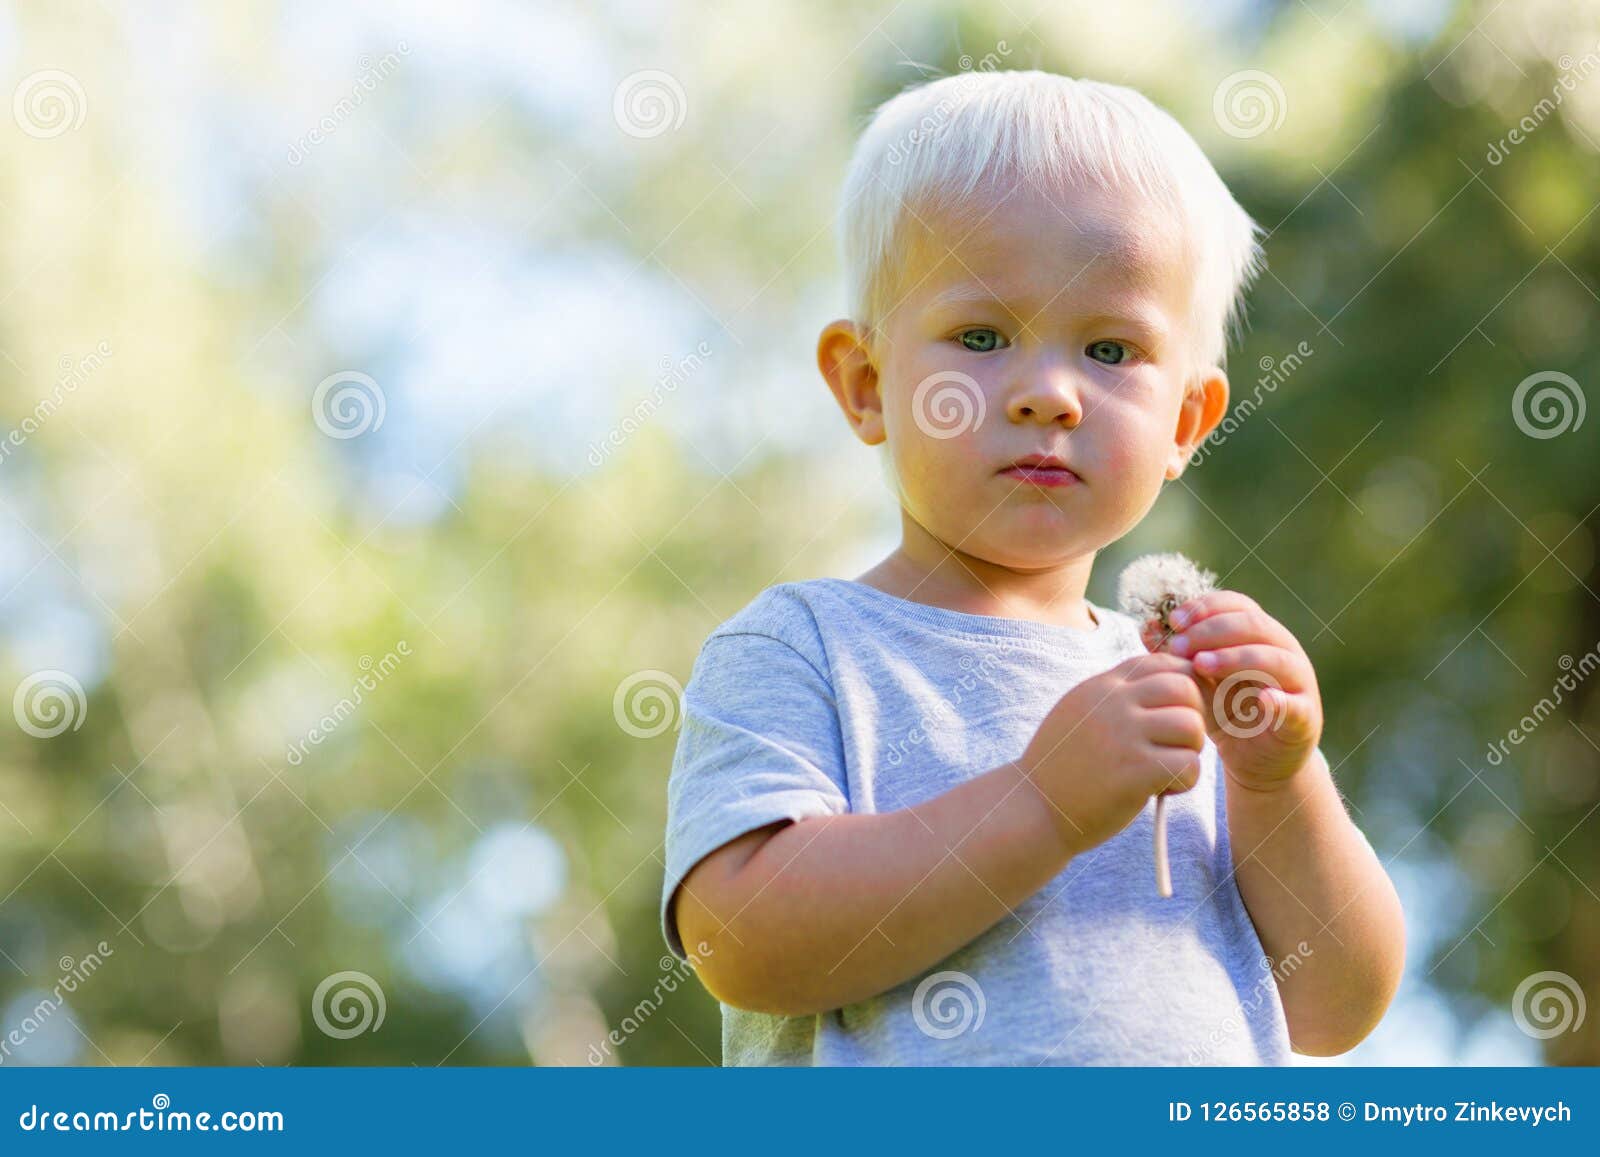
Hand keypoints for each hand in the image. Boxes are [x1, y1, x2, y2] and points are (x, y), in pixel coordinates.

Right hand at [1019, 651, 1207, 854]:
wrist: (1035, 809)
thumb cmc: (1063, 765)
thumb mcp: (1080, 712)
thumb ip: (1115, 695)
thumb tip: (1165, 678)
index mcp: (1102, 686)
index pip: (1162, 662)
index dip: (1182, 685)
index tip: (1176, 713)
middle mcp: (1113, 703)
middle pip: (1185, 687)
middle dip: (1193, 716)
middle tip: (1176, 744)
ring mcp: (1124, 734)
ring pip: (1192, 726)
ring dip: (1191, 751)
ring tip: (1168, 769)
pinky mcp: (1136, 770)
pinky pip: (1189, 763)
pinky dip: (1186, 780)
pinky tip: (1162, 790)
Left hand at [1152, 590, 1322, 792]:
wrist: (1256, 761)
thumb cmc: (1226, 711)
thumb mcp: (1197, 682)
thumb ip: (1176, 656)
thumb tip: (1145, 627)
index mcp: (1259, 634)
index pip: (1236, 605)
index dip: (1205, 607)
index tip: (1173, 620)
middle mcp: (1283, 650)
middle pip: (1253, 624)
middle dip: (1211, 630)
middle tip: (1178, 645)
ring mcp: (1298, 682)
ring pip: (1274, 658)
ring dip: (1236, 657)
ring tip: (1200, 664)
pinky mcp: (1305, 717)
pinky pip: (1295, 706)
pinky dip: (1280, 701)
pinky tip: (1261, 700)